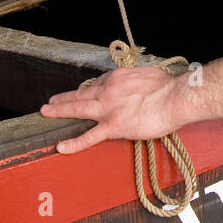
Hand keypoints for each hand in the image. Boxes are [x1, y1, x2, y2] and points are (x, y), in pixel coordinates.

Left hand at [39, 66, 182, 153]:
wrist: (175, 98)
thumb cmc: (168, 86)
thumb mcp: (148, 74)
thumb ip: (138, 80)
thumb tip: (140, 84)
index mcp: (117, 78)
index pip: (97, 84)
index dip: (88, 90)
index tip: (83, 93)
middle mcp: (108, 90)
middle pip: (81, 94)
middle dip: (64, 98)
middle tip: (51, 101)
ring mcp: (108, 108)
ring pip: (77, 109)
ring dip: (59, 111)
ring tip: (47, 112)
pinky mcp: (113, 126)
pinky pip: (89, 136)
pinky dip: (74, 142)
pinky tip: (61, 147)